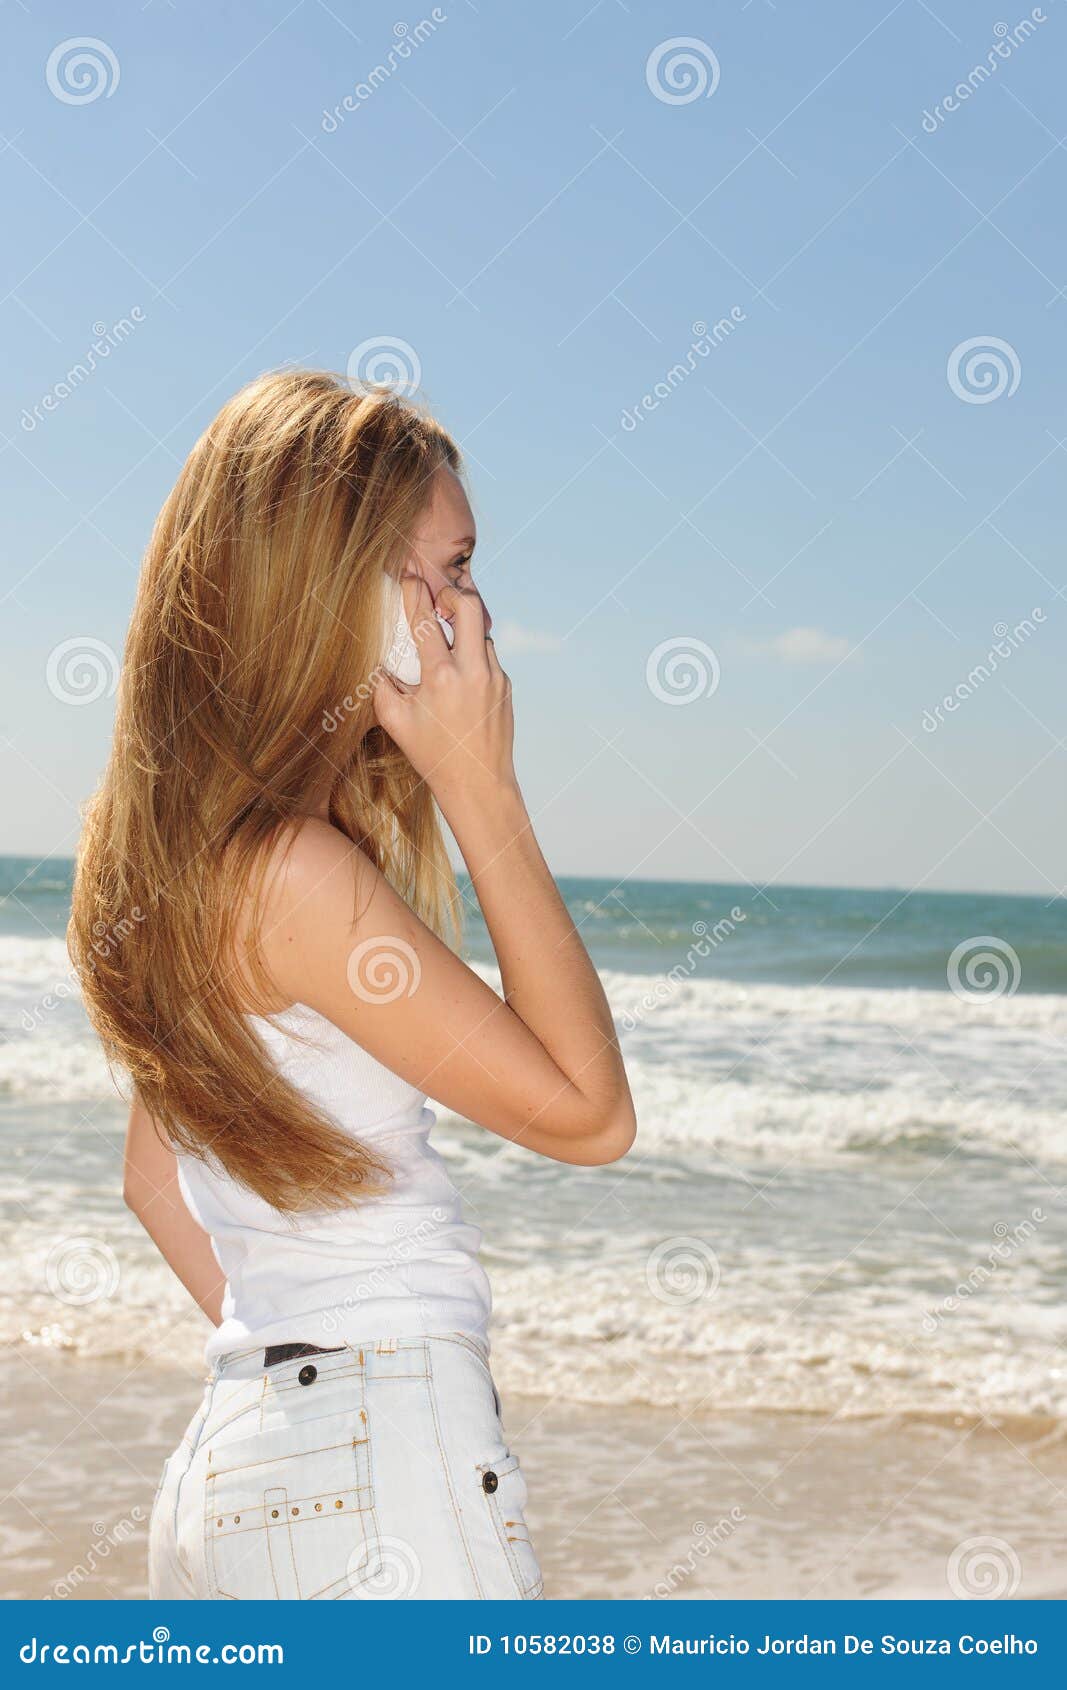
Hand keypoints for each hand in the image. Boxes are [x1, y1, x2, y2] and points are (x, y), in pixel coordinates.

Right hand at [373, 574, 515, 812]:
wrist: (479, 783)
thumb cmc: (433, 755)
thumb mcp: (395, 722)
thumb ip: (381, 686)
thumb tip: (376, 661)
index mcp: (441, 677)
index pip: (426, 621)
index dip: (416, 593)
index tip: (410, 576)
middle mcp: (472, 671)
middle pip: (470, 607)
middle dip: (454, 594)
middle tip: (441, 599)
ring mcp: (494, 677)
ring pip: (481, 633)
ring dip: (463, 630)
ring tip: (447, 642)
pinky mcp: (506, 687)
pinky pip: (488, 658)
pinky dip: (473, 656)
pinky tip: (460, 675)